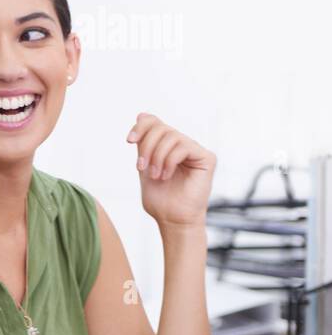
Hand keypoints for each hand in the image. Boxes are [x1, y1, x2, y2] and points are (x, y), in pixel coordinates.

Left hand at [126, 113, 215, 227]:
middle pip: (160, 127)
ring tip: (155, 175)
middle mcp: (182, 145)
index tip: (129, 141)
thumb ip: (143, 144)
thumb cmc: (160, 199)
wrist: (172, 219)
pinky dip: (169, 161)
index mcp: (167, 146)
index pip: (155, 122)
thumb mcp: (144, 166)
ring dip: (157, 157)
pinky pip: (183, 147)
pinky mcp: (207, 158)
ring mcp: (195, 150)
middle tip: (141, 167)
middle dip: (146, 146)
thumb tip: (141, 115)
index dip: (141, 127)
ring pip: (170, 137)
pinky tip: (166, 175)